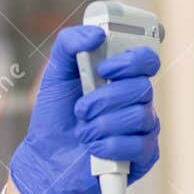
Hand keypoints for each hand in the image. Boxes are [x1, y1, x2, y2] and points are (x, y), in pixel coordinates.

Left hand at [8, 26, 160, 193]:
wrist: (46, 158)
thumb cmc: (55, 117)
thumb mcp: (56, 74)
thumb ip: (69, 44)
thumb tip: (95, 34)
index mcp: (123, 78)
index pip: (147, 60)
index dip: (131, 61)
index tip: (104, 69)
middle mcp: (138, 100)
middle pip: (143, 88)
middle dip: (105, 99)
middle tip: (82, 109)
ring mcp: (143, 128)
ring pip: (140, 117)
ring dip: (103, 124)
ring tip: (84, 132)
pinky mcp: (143, 156)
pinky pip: (138, 146)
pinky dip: (110, 146)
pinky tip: (94, 149)